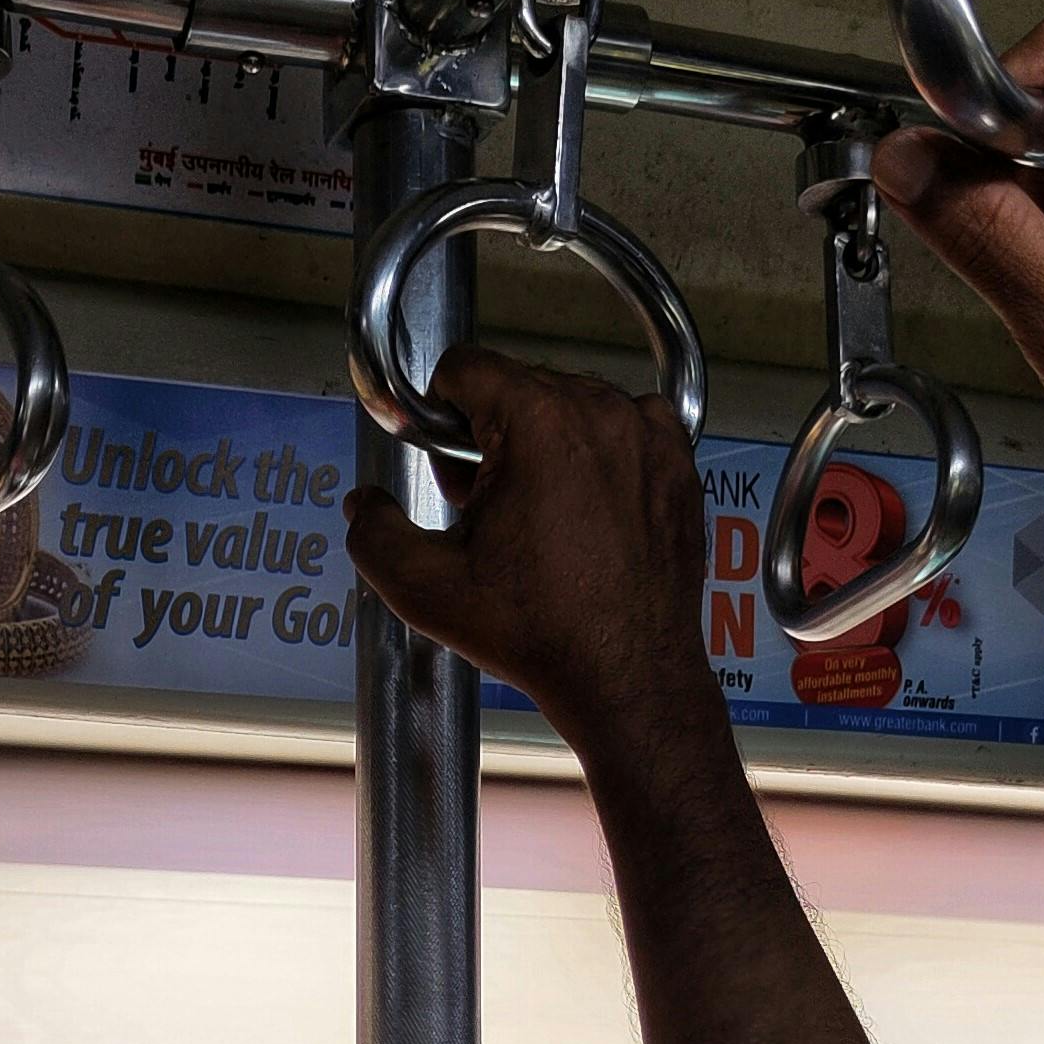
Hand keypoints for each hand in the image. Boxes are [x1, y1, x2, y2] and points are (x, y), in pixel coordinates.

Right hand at [338, 350, 714, 759]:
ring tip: (536, 514)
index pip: (466, 367)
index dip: (439, 411)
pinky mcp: (677, 463)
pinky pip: (627, 428)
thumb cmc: (542, 632)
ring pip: (573, 406)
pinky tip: (586, 509)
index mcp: (537, 422)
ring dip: (546, 443)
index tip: (443, 455)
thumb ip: (374, 533)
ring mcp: (647, 435)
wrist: (626, 676)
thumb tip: (365, 505)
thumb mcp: (426, 588)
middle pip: (519, 386)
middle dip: (491, 435)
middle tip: (486, 506)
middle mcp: (600, 413)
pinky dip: (602, 455)